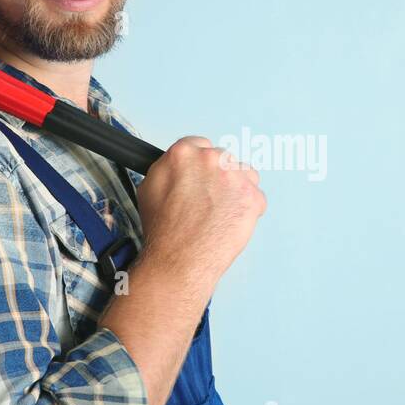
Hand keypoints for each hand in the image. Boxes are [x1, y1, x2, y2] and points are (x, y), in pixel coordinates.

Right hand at [135, 136, 265, 287]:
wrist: (180, 260)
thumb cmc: (164, 231)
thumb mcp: (148, 188)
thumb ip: (166, 168)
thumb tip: (174, 165)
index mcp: (184, 153)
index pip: (199, 145)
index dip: (199, 165)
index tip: (200, 176)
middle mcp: (211, 160)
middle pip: (222, 159)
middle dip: (217, 177)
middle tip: (207, 200)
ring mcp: (235, 177)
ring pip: (243, 174)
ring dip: (235, 188)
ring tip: (220, 211)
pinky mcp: (252, 197)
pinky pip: (256, 195)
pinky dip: (247, 207)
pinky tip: (230, 219)